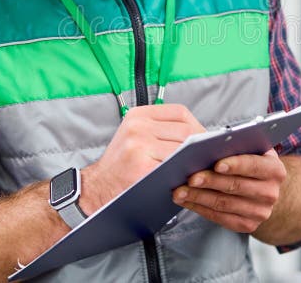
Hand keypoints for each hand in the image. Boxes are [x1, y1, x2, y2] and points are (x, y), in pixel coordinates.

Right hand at [79, 104, 203, 214]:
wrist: (96, 188)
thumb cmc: (121, 165)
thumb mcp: (134, 135)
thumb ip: (161, 130)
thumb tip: (200, 135)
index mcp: (138, 115)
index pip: (180, 112)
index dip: (197, 126)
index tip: (203, 139)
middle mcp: (138, 127)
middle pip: (186, 131)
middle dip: (198, 146)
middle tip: (203, 158)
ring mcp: (139, 146)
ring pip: (183, 150)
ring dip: (193, 161)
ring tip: (194, 168)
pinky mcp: (143, 168)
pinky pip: (174, 168)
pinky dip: (182, 174)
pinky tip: (183, 178)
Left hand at [172, 149, 286, 232]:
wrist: (264, 191)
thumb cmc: (251, 164)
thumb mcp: (251, 152)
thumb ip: (236, 148)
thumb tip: (207, 147)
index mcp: (274, 170)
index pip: (254, 166)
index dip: (235, 165)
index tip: (216, 164)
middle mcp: (270, 192)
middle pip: (235, 186)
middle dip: (209, 181)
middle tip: (189, 177)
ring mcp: (260, 212)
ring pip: (223, 204)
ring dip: (198, 197)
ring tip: (180, 190)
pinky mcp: (248, 225)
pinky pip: (219, 217)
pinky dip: (199, 208)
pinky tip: (186, 201)